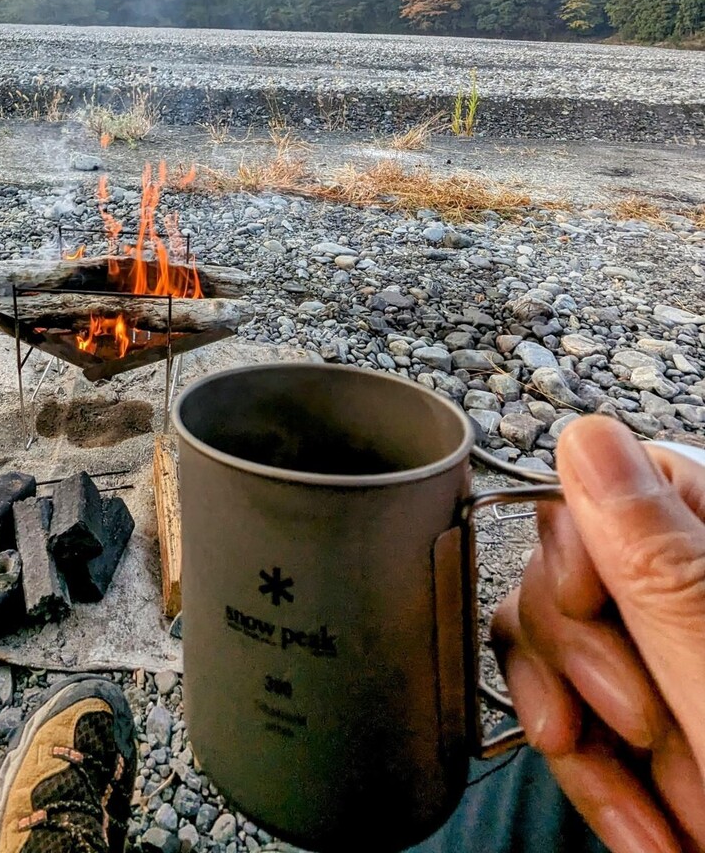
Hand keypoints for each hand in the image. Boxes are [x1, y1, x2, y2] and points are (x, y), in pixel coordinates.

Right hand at [492, 417, 704, 852]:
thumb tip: (590, 436)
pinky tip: (643, 832)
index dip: (582, 542)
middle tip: (635, 722)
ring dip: (585, 735)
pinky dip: (595, 777)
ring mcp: (673, 662)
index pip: (621, 481)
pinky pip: (571, 713)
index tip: (586, 604)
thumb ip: (657, 561)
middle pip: (573, 564)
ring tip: (648, 811)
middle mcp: (698, 597)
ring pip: (559, 643)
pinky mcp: (647, 726)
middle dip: (583, 658)